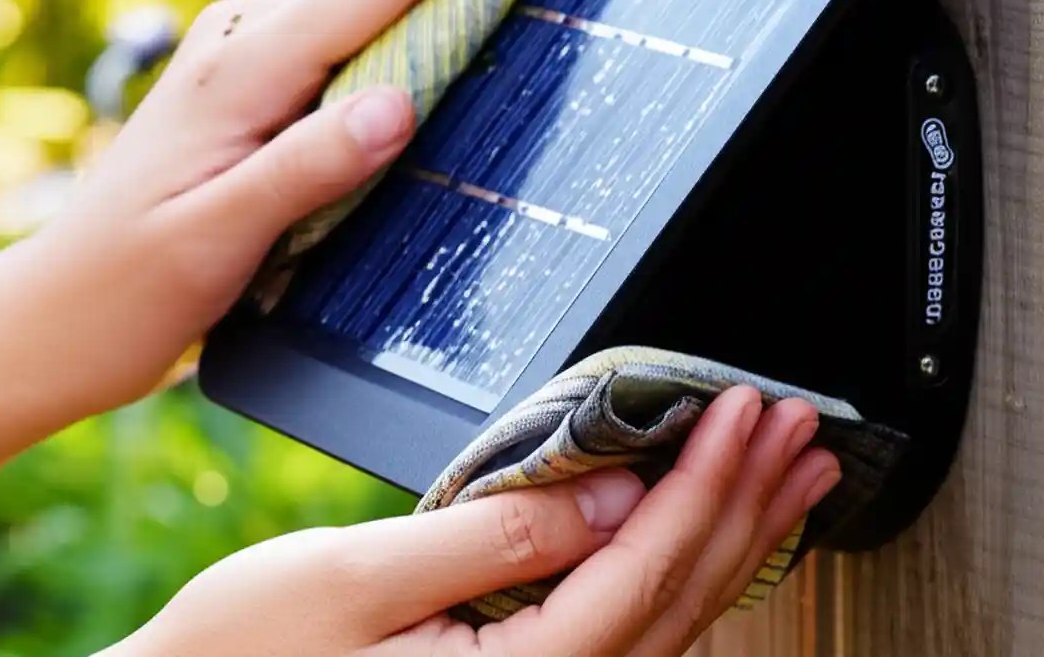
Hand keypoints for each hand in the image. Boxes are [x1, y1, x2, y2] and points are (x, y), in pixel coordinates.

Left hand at [0, 0, 489, 568]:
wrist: (57, 318)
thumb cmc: (128, 286)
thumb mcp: (217, 237)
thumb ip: (306, 168)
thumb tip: (401, 104)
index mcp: (235, 77)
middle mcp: (232, 53)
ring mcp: (232, 70)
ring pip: (341, 3)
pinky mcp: (238, 99)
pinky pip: (324, 41)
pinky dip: (377, 29)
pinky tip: (410, 41)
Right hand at [102, 389, 841, 656]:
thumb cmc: (243, 654)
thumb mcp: (356, 580)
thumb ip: (492, 537)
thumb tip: (606, 490)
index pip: (643, 571)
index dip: (705, 482)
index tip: (746, 410)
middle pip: (681, 599)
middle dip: (748, 504)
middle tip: (800, 431)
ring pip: (671, 619)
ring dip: (736, 537)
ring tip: (790, 476)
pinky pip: (631, 628)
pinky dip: (683, 569)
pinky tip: (707, 533)